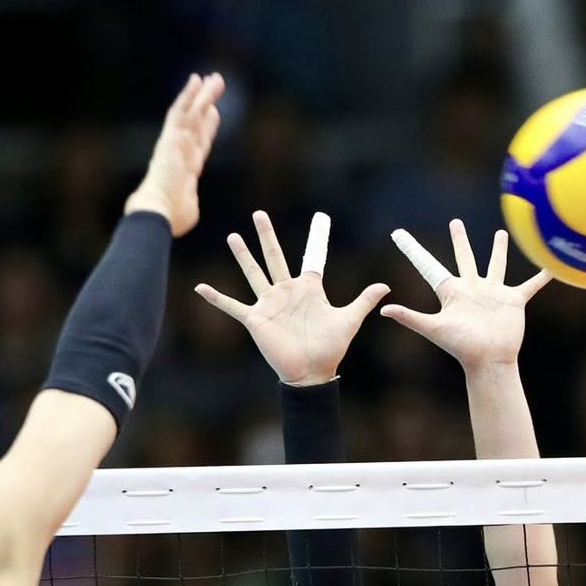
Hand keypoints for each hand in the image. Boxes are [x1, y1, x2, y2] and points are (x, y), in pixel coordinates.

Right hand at [124, 72, 225, 237]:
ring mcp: (176, 143)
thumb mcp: (189, 209)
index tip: (214, 113)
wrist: (157, 212)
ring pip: (191, 112)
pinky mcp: (171, 138)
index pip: (200, 142)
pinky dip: (187, 95)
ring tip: (216, 77)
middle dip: (207, 103)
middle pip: (197, 122)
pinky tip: (196, 80)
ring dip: (203, 94)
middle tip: (215, 85)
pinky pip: (180, 112)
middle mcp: (181, 151)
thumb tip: (189, 203)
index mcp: (187, 168)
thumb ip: (191, 199)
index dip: (208, 127)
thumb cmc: (171, 217)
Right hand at [196, 212, 387, 385]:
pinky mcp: (255, 319)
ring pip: (254, 273)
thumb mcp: (348, 320)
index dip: (318, 237)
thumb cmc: (330, 348)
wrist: (311, 373)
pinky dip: (217, 298)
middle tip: (259, 213)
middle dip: (267, 236)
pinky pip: (232, 306)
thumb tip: (385, 285)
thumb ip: (363, 300)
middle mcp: (287, 292)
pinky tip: (200, 288)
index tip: (321, 217)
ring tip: (233, 236)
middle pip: (275, 257)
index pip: (313, 256)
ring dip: (243, 256)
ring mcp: (269, 304)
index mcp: (309, 289)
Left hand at [379, 221, 552, 370]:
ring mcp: (494, 293)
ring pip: (496, 265)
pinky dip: (541, 277)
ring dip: (499, 250)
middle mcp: (472, 288)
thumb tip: (383, 310)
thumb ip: (410, 317)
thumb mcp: (434, 328)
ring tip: (502, 233)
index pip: (429, 266)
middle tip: (455, 222)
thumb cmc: (461, 347)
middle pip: (465, 258)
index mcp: (452, 292)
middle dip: (460, 240)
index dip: (413, 250)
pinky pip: (529, 286)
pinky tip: (551, 266)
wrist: (489, 360)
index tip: (398, 235)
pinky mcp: (513, 301)